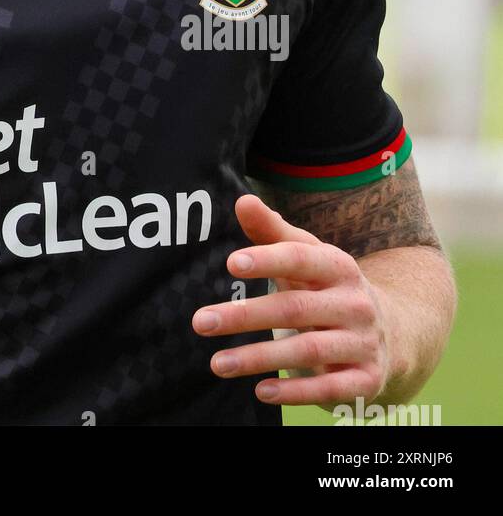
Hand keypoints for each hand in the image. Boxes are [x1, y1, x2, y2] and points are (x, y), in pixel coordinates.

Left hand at [190, 193, 394, 408]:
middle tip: (201, 321)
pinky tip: (261, 391)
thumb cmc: (328, 287)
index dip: (267, 259)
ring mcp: (363, 343)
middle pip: (295, 308)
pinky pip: (330, 388)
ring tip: (217, 363)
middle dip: (245, 315)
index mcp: (338, 266)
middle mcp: (354, 303)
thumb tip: (242, 201)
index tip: (230, 263)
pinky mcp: (367, 379)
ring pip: (309, 350)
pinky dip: (296, 392)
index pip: (300, 258)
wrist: (392, 332)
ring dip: (259, 358)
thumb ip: (272, 231)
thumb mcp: (307, 257)